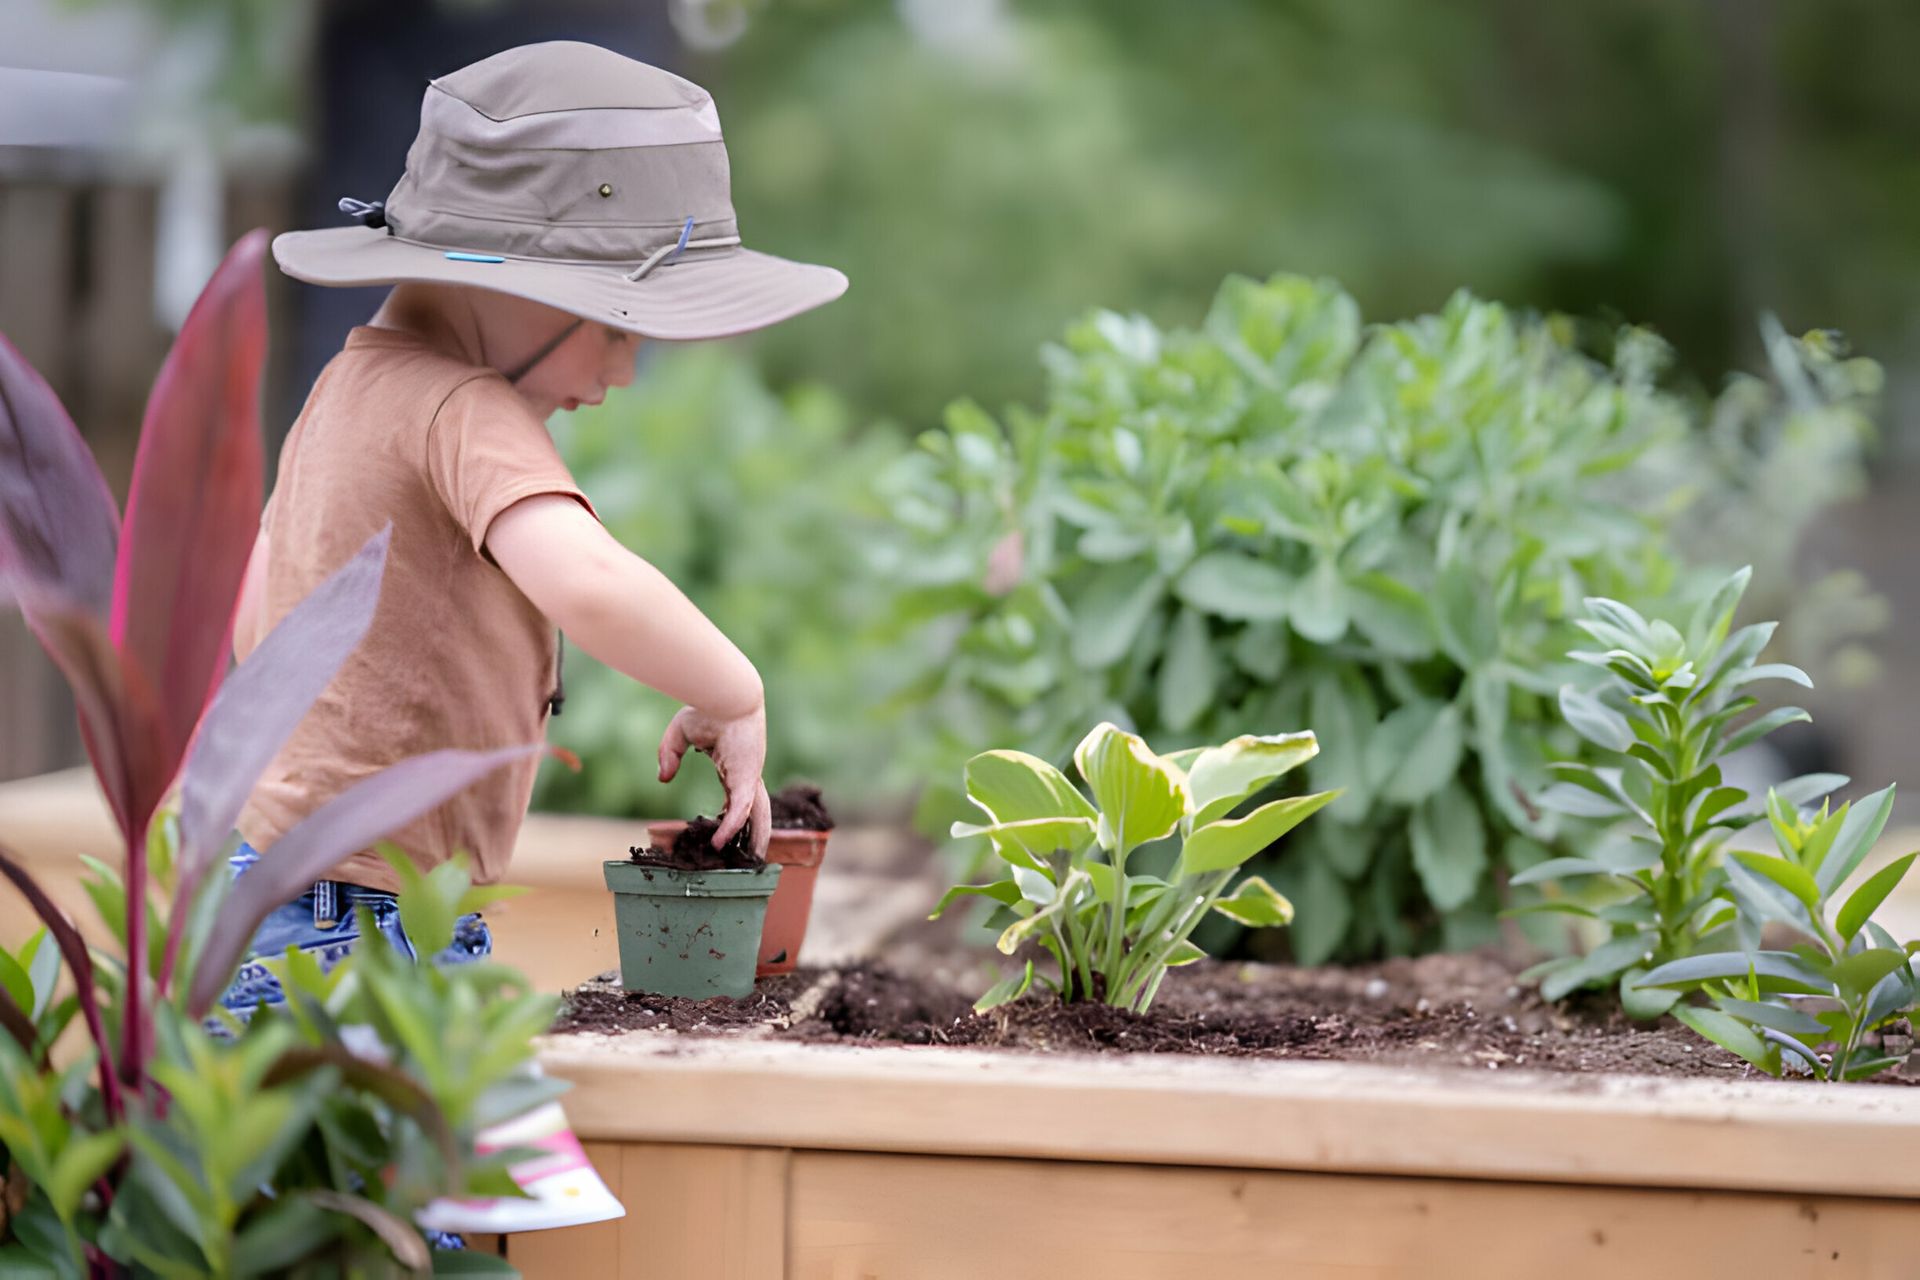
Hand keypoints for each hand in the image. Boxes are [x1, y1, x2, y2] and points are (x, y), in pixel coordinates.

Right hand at [657, 702, 771, 857]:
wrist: (724, 693)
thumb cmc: (707, 707)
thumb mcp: (681, 734)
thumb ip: (670, 756)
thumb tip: (663, 778)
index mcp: (736, 766)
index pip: (739, 797)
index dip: (734, 816)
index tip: (727, 833)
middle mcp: (747, 775)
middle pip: (755, 811)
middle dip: (755, 834)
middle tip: (751, 858)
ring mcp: (749, 776)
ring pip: (754, 815)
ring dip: (752, 838)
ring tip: (749, 862)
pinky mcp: (747, 776)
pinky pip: (739, 808)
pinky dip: (732, 826)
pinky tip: (720, 842)